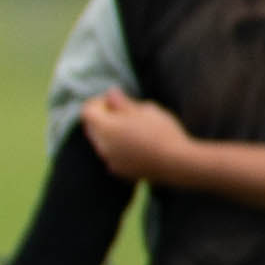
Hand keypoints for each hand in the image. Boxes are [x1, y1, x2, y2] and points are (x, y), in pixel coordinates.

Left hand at [78, 91, 192, 183]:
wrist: (176, 163)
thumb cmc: (161, 132)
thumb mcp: (144, 109)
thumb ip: (122, 102)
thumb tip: (110, 93)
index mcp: (105, 128)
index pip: (87, 111)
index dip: (98, 102)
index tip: (115, 100)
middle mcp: (101, 146)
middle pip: (92, 127)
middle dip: (103, 117)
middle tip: (125, 112)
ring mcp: (109, 160)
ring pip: (101, 142)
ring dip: (110, 132)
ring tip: (134, 128)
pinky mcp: (119, 171)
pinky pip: (111, 154)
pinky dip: (118, 147)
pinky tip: (137, 144)